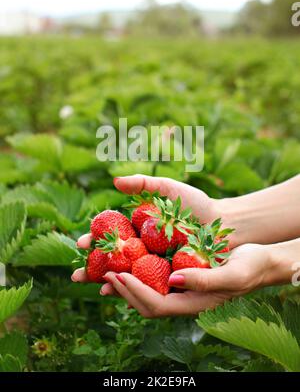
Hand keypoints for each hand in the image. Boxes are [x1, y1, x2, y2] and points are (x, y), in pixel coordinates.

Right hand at [71, 174, 220, 288]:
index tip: (81, 243)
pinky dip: (131, 291)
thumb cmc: (196, 205)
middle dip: (92, 267)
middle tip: (77, 274)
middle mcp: (143, 247)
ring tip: (96, 287)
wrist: (224, 224)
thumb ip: (143, 183)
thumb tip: (115, 181)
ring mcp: (154, 263)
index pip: (110, 236)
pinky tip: (119, 296)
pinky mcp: (168, 277)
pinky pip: (146, 286)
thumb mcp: (168, 189)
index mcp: (139, 228)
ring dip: (108, 282)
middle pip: (112, 258)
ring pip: (126, 274)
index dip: (94, 240)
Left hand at [100, 243, 276, 316]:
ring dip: (124, 281)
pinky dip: (137, 268)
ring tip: (105, 268)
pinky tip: (127, 255)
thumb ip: (205, 281)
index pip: (156, 305)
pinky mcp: (180, 272)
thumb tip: (174, 281)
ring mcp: (180, 286)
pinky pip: (153, 274)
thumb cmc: (250, 267)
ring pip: (145, 289)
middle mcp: (182, 297)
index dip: (135, 293)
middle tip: (103, 274)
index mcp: (192, 304)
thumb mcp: (232, 274)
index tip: (118, 277)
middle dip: (122, 290)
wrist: (259, 259)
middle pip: (144, 302)